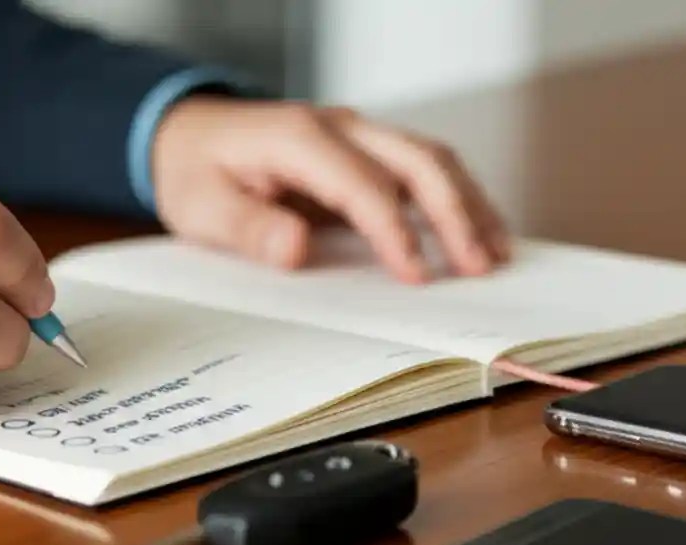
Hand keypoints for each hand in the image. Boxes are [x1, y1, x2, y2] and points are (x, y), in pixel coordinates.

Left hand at [150, 97, 509, 282]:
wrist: (190, 136)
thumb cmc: (197, 172)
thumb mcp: (202, 208)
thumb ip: (250, 229)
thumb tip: (296, 250)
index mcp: (299, 139)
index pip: (364, 185)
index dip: (394, 231)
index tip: (415, 276)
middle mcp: (340, 128)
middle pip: (417, 160)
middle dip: (455, 213)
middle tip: (479, 266)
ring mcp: (358, 136)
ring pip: (430, 160)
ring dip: (468, 205)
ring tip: (495, 254)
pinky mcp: (366, 154)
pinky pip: (422, 169)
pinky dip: (455, 199)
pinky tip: (475, 233)